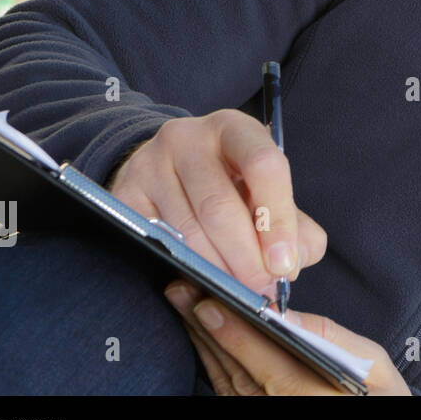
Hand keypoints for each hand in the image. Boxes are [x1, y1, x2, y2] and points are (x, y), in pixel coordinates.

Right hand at [109, 109, 325, 295]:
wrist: (168, 168)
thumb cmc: (230, 184)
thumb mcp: (268, 192)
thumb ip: (296, 226)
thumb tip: (292, 263)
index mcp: (235, 129)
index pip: (264, 165)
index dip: (277, 219)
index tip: (284, 265)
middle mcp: (189, 138)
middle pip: (219, 207)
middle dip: (245, 259)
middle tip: (260, 289)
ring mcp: (150, 164)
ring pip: (186, 231)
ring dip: (217, 271)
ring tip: (237, 291)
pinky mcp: (124, 194)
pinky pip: (157, 242)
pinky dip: (184, 269)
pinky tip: (203, 280)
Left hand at [164, 280, 412, 394]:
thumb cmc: (379, 398)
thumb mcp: (375, 368)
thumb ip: (332, 339)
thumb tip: (286, 314)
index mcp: (318, 400)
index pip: (271, 369)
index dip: (237, 337)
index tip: (209, 304)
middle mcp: (283, 412)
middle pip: (237, 373)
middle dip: (207, 329)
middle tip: (182, 290)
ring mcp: (265, 417)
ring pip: (226, 382)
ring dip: (203, 342)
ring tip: (185, 304)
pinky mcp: (254, 416)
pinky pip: (227, 391)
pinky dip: (212, 361)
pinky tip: (202, 335)